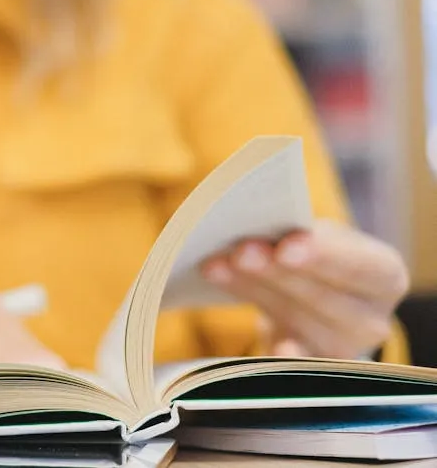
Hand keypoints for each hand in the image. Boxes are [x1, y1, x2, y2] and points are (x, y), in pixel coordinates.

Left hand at [200, 220, 408, 359]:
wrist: (310, 299)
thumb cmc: (315, 260)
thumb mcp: (318, 240)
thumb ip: (297, 237)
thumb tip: (253, 234)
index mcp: (384, 275)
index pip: (358, 266)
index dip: (323, 256)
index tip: (286, 247)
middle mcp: (371, 318)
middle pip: (322, 296)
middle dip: (276, 273)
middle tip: (240, 253)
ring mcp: (340, 348)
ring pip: (294, 319)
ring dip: (251, 291)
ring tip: (216, 268)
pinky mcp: (307, 365)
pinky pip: (286, 359)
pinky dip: (271, 348)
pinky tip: (258, 340)